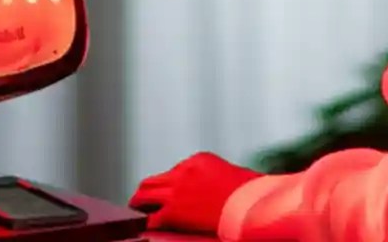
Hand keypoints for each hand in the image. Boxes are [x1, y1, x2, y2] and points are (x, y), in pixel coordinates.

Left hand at [128, 151, 262, 232]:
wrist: (249, 205)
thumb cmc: (249, 193)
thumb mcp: (230, 174)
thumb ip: (211, 178)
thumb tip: (206, 190)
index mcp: (197, 159)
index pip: (174, 171)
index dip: (170, 185)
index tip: (170, 194)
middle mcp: (182, 172)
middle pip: (152, 181)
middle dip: (147, 192)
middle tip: (142, 201)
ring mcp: (175, 191)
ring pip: (143, 195)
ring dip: (139, 203)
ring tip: (137, 212)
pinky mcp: (172, 212)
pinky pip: (151, 218)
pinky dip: (146, 223)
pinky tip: (145, 228)